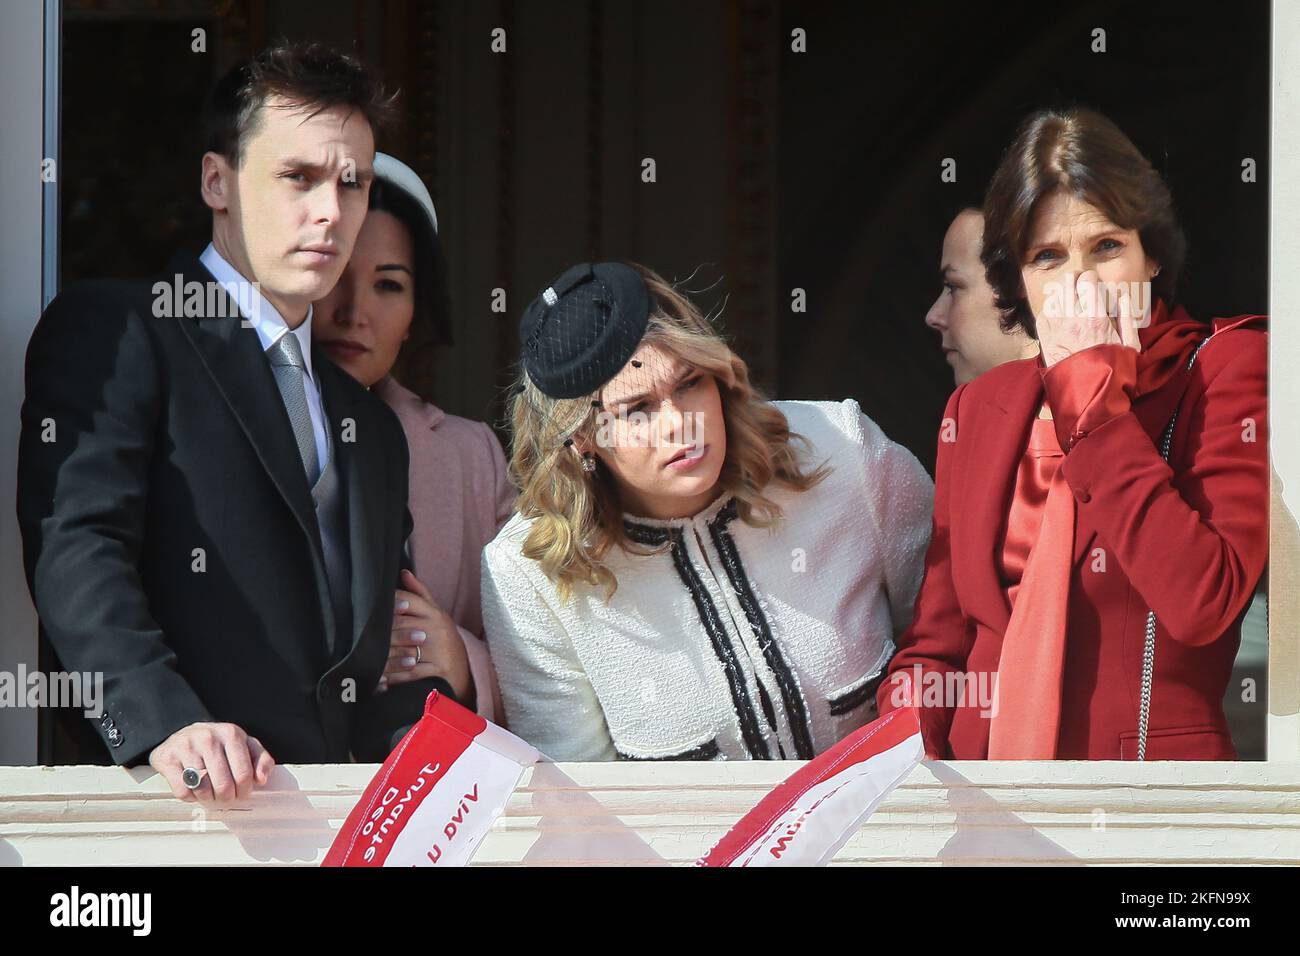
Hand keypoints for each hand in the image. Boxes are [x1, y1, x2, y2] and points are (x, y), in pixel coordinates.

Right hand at [148, 721, 273, 803]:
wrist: (181, 731)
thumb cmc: (217, 742)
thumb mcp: (244, 744)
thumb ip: (261, 760)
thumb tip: (261, 779)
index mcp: (231, 734)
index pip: (244, 774)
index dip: (245, 790)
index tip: (242, 793)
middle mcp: (209, 738)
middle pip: (224, 785)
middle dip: (227, 797)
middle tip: (226, 796)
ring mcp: (186, 747)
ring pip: (203, 790)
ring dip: (208, 797)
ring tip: (210, 791)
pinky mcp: (168, 759)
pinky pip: (183, 791)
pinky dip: (190, 796)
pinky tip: (193, 787)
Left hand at [381, 569, 471, 700]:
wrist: (464, 670)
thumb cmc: (444, 640)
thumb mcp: (436, 615)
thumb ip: (419, 594)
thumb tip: (403, 573)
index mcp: (436, 614)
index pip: (411, 601)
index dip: (392, 602)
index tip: (374, 607)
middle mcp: (438, 630)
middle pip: (403, 625)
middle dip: (382, 631)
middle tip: (363, 635)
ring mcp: (439, 651)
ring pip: (404, 651)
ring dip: (384, 657)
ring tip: (368, 659)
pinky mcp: (438, 671)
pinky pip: (410, 674)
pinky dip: (394, 677)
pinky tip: (381, 678)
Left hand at [1037, 269, 1142, 367]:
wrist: (1088, 395)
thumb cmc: (1112, 371)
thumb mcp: (1130, 344)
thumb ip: (1126, 316)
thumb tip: (1121, 296)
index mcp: (1094, 317)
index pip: (1087, 280)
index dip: (1092, 278)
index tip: (1096, 284)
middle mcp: (1071, 319)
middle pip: (1068, 282)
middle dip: (1076, 279)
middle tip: (1082, 286)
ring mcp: (1054, 327)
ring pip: (1054, 294)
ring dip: (1064, 293)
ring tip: (1072, 300)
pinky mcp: (1044, 336)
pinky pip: (1045, 311)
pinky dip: (1053, 308)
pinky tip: (1062, 314)